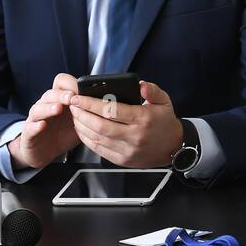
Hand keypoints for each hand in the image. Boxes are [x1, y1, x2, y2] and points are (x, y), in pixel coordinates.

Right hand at [8, 73, 81, 169]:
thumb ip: (88, 113)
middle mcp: (46, 106)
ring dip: (49, 107)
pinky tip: (42, 125)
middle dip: (62, 95)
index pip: (61, 84)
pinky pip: (30, 127)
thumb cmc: (62, 134)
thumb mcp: (79, 122)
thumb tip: (106, 106)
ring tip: (57, 109)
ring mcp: (36, 118)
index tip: (82, 89)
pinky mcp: (28, 133)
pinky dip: (36, 126)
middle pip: (50, 94)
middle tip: (71, 98)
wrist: (44, 152)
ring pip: (39, 108)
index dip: (70, 85)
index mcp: (59, 100)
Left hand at [69, 80, 183, 168]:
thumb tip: (140, 85)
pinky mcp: (122, 160)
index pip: (111, 110)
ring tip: (75, 115)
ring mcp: (127, 150)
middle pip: (100, 125)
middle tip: (72, 104)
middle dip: (82, 114)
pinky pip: (99, 150)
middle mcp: (134, 136)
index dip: (91, 103)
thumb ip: (152, 90)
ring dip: (81, 126)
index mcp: (143, 119)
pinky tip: (82, 129)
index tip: (78, 97)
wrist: (173, 147)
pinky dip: (87, 139)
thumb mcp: (164, 101)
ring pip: (97, 138)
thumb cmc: (165, 122)